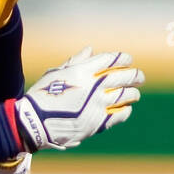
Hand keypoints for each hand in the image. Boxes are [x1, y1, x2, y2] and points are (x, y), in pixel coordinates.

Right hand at [15, 48, 143, 150]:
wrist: (33, 123)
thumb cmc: (41, 96)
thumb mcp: (55, 73)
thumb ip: (75, 62)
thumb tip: (90, 50)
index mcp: (83, 71)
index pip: (112, 60)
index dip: (124, 59)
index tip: (127, 60)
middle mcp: (93, 87)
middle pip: (124, 77)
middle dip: (135, 75)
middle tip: (139, 77)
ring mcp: (97, 105)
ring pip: (125, 95)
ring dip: (133, 93)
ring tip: (135, 93)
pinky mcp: (97, 123)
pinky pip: (119, 115)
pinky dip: (125, 110)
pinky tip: (126, 108)